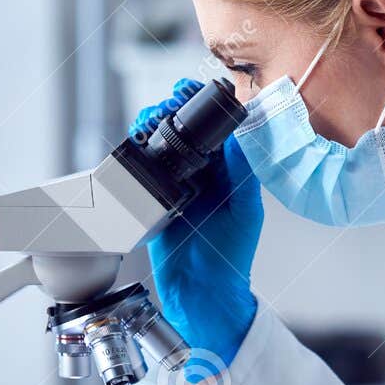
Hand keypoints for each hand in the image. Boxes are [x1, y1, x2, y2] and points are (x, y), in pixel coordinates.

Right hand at [132, 78, 260, 369]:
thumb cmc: (232, 256)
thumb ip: (242, 173)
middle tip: (169, 102)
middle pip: (183, 132)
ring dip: (154, 127)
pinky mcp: (153, 201)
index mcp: (226, 174)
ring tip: (152, 118)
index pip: (214, 131)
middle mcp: (201, 177)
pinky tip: (139, 142)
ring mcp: (175, 188)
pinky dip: (139, 153)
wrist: (205, 293)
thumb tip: (240, 135)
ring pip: (161, 147)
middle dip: (173, 111)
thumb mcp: (245, 210)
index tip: (194, 92)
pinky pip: (144, 171)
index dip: (204, 108)